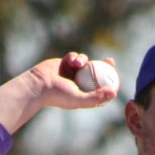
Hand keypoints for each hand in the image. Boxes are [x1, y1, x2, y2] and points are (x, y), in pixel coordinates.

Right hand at [0, 54, 118, 133]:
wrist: (39, 85)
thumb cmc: (57, 95)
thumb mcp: (79, 98)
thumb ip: (96, 97)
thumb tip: (114, 93)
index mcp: (82, 93)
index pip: (100, 87)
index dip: (109, 80)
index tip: (115, 74)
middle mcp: (78, 84)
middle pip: (95, 73)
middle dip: (104, 66)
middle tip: (110, 61)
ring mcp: (71, 73)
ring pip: (85, 63)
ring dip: (84, 60)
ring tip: (79, 63)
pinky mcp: (64, 64)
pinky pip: (74, 56)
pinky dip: (74, 57)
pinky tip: (72, 60)